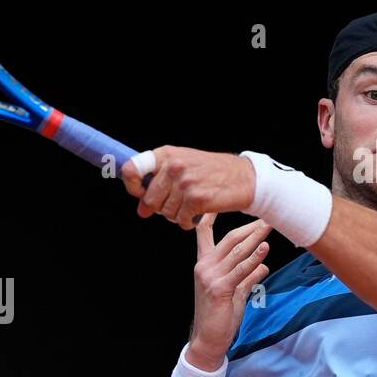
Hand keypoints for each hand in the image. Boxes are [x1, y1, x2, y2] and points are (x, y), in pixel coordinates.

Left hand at [121, 147, 255, 228]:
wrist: (244, 178)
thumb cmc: (211, 172)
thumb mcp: (184, 165)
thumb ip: (159, 183)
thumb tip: (142, 210)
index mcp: (167, 154)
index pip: (132, 169)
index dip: (131, 185)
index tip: (139, 193)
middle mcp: (174, 166)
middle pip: (148, 199)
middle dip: (159, 207)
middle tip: (176, 203)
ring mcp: (185, 183)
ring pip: (164, 212)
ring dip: (175, 215)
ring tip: (190, 204)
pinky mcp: (196, 199)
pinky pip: (180, 220)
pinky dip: (187, 221)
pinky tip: (196, 213)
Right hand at [187, 213, 272, 365]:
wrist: (209, 338)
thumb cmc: (220, 315)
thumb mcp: (234, 291)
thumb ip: (246, 276)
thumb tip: (263, 264)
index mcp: (204, 264)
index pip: (203, 234)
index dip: (210, 215)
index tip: (222, 200)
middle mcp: (204, 267)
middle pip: (229, 239)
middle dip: (250, 226)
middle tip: (268, 215)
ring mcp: (210, 277)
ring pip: (236, 252)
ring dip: (256, 238)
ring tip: (270, 226)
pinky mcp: (219, 289)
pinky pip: (240, 271)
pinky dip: (254, 260)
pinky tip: (265, 251)